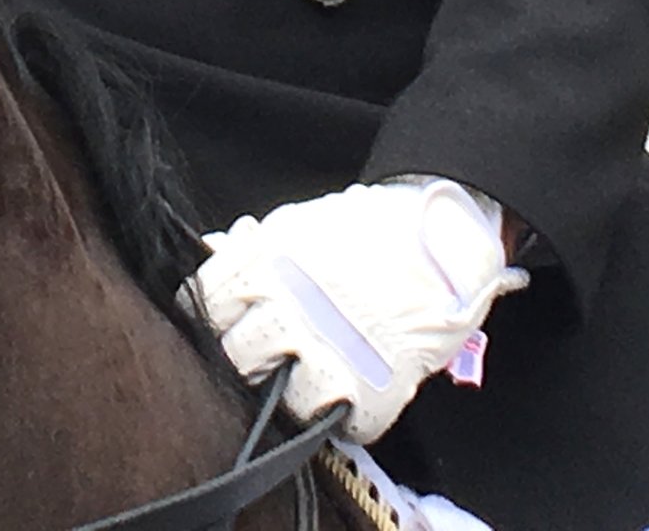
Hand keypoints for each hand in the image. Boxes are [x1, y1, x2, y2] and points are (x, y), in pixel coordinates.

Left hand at [186, 179, 527, 442]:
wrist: (442, 235)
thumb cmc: (368, 226)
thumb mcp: (299, 224)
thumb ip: (255, 247)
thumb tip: (215, 251)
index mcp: (265, 263)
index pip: (207, 304)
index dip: (215, 316)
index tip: (226, 322)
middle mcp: (289, 307)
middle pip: (239, 357)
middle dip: (250, 357)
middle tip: (270, 354)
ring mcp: (331, 351)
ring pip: (287, 400)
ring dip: (298, 395)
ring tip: (312, 377)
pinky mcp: (377, 389)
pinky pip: (348, 425)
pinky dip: (351, 416)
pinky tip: (355, 392)